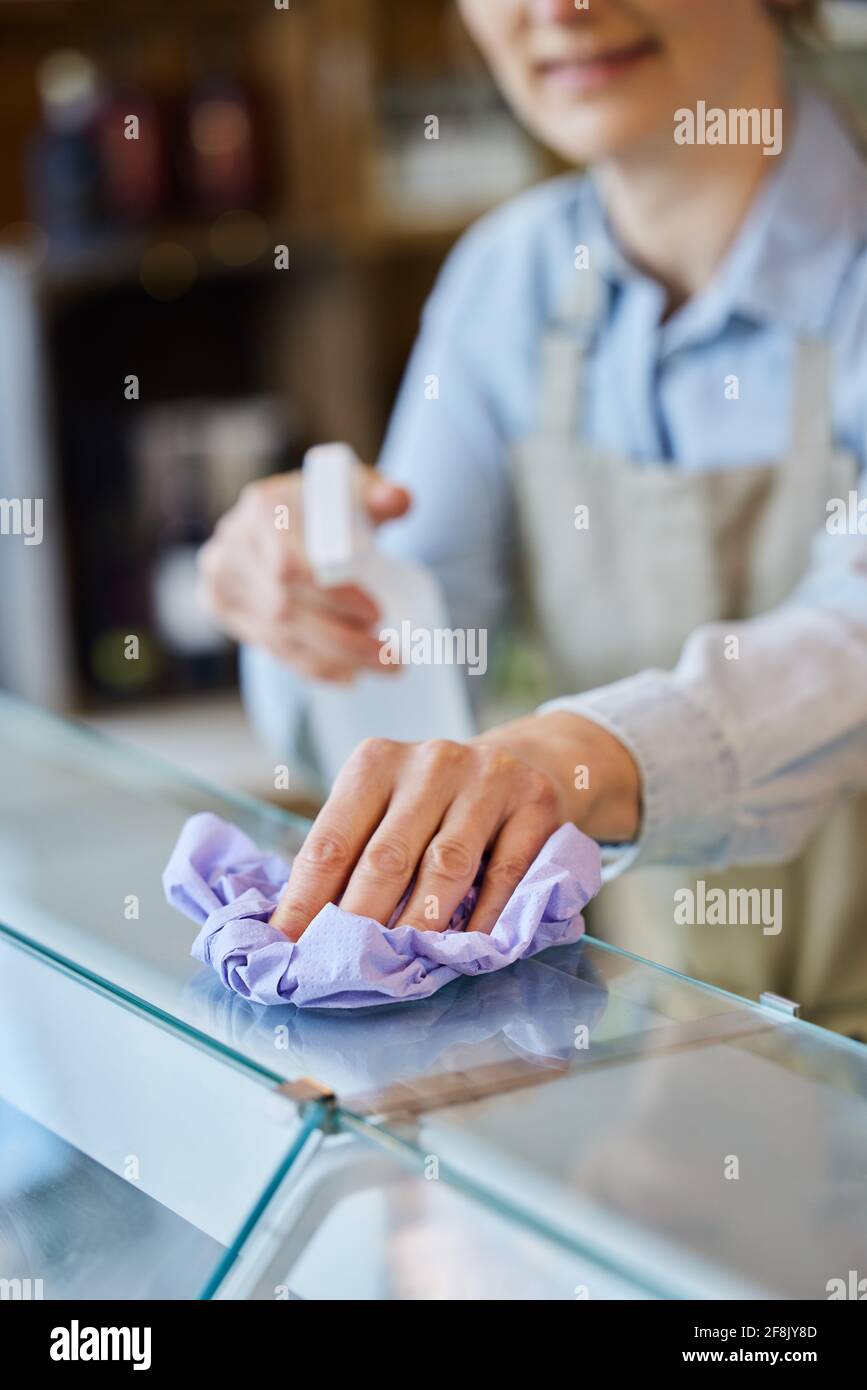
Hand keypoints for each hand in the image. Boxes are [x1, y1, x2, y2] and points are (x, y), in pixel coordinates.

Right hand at [198, 465, 409, 680]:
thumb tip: (399, 501)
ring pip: (278, 633)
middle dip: (344, 640)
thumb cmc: (329, 503)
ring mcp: (221, 578)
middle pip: (285, 607)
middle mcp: (232, 543)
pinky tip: (348, 674)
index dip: (332, 598)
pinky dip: (311, 665)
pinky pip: (268, 645)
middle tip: (394, 658)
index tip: (378, 616)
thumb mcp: (357, 489)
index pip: (290, 566)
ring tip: (382, 667)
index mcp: (263, 507)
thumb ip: (382, 495)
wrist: (284, 514)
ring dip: (334, 659)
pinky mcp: (220, 605)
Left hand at [269, 712, 640, 940]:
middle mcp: (429, 763)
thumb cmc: (433, 803)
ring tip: (399, 967)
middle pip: (386, 857)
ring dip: (421, 924)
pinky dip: (484, 915)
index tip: (285, 948)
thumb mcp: (386, 808)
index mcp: (375, 763)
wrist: (521, 762)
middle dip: (359, 921)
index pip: (331, 841)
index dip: (305, 900)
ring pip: (447, 865)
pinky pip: (505, 871)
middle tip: (341, 971)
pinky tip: (466, 946)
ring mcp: (485, 778)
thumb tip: (297, 931)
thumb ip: (350, 857)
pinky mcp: (532, 802)